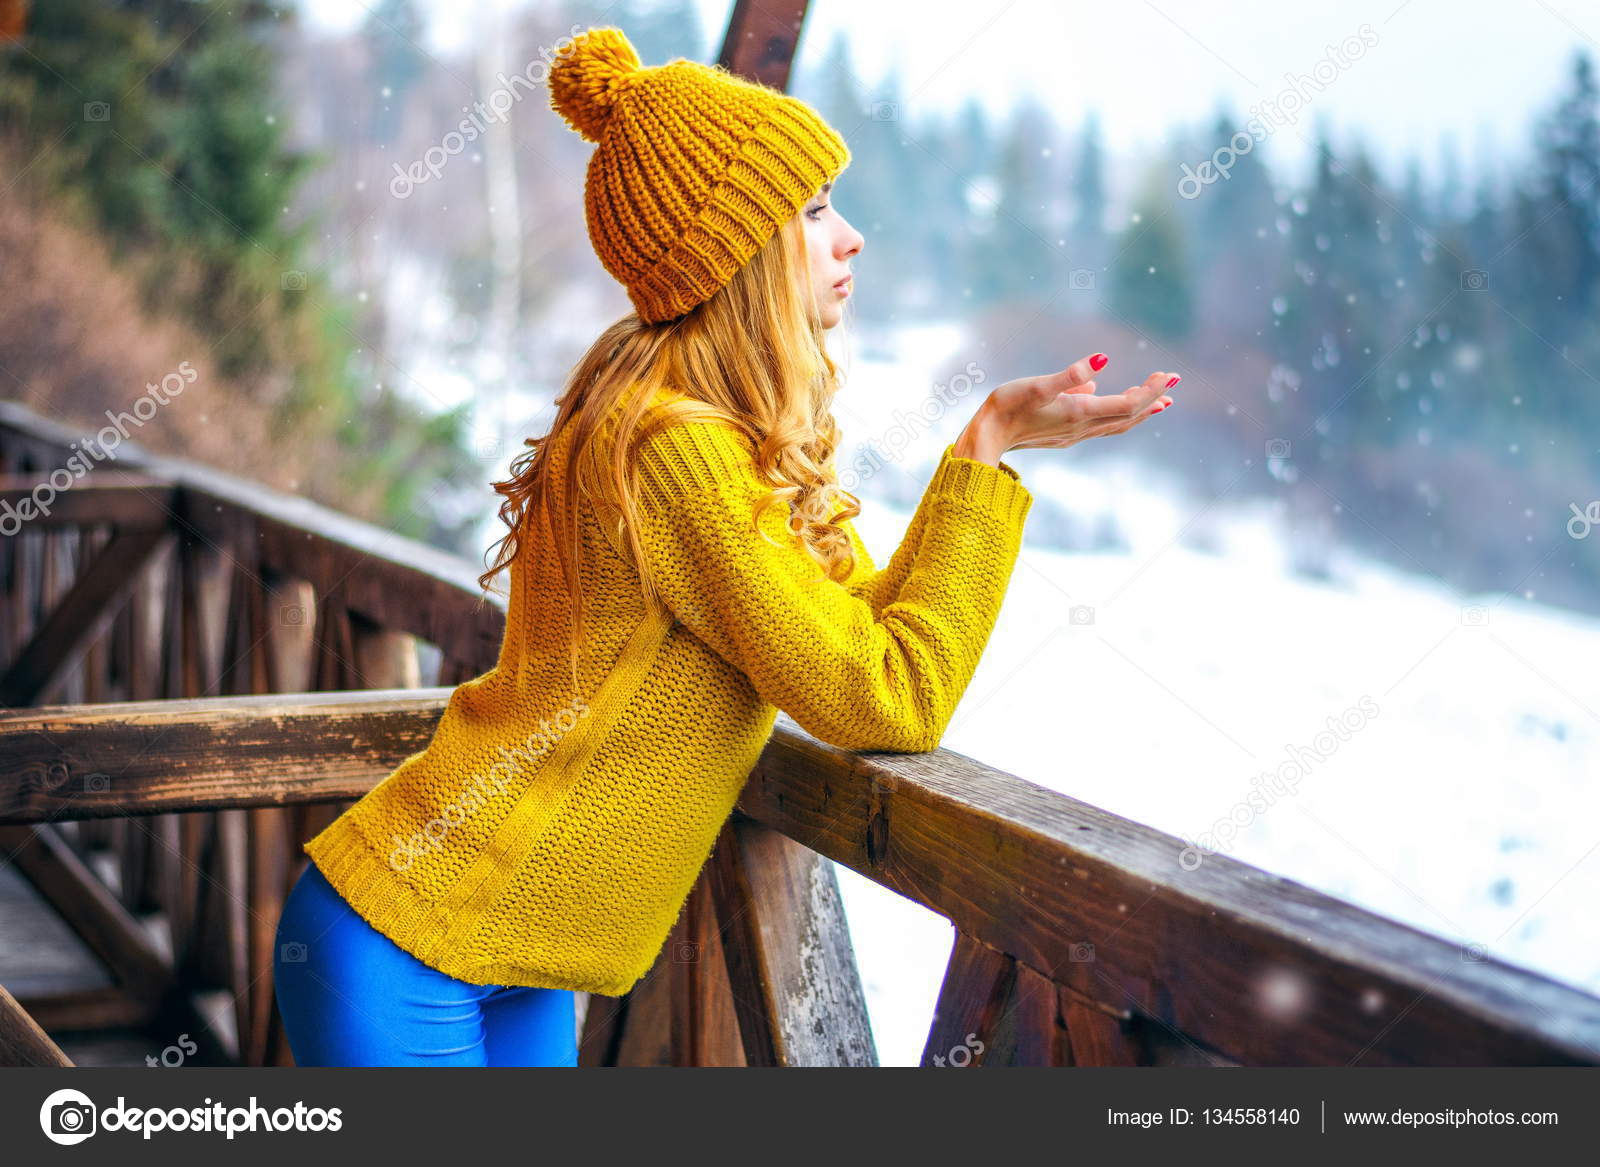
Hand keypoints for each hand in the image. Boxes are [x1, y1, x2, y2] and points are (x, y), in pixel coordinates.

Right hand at [953, 354, 1175, 464]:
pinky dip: (1118, 414)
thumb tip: (1104, 360)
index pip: (1129, 403)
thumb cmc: (1007, 407)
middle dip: (1153, 397)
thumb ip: (1070, 374)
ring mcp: (1074, 434)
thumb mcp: (1037, 385)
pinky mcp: (1064, 434)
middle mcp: (1083, 427)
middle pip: (1129, 415)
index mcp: (1081, 412)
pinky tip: (1111, 400)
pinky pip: (1101, 425)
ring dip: (1141, 410)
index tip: (1169, 374)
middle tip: (1173, 380)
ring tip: (1161, 401)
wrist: (986, 438)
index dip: (1152, 390)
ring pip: (1117, 423)